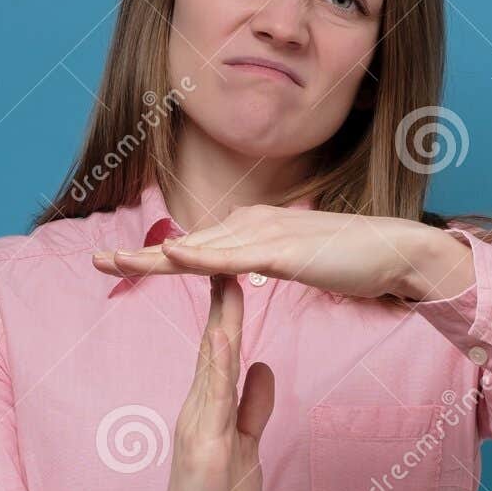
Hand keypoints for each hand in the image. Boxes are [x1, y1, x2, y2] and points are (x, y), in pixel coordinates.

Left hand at [92, 206, 475, 301]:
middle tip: (96, 260)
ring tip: (114, 260)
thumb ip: (270, 260)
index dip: (159, 255)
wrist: (395, 252)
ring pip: (198, 248)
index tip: (124, 261)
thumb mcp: (299, 261)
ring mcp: (266, 235)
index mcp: (255, 227)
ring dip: (154, 255)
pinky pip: (230, 258)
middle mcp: (253, 223)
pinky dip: (197, 259)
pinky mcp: (281, 252)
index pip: (198, 245)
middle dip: (140, 253)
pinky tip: (170, 259)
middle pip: (187, 243)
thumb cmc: (354, 260)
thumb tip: (249, 267)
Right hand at [136, 274, 274, 490]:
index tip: (238, 267)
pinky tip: (222, 341)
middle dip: (221, 298)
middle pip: (214, 344)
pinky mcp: (203, 447)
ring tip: (225, 280)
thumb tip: (263, 367)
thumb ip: (253, 406)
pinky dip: (217, 368)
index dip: (231, 307)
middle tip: (227, 250)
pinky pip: (213, 401)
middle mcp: (199, 407)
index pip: (223, 346)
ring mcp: (198, 425)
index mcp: (209, 405)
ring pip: (211, 364)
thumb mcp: (244, 444)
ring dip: (219, 321)